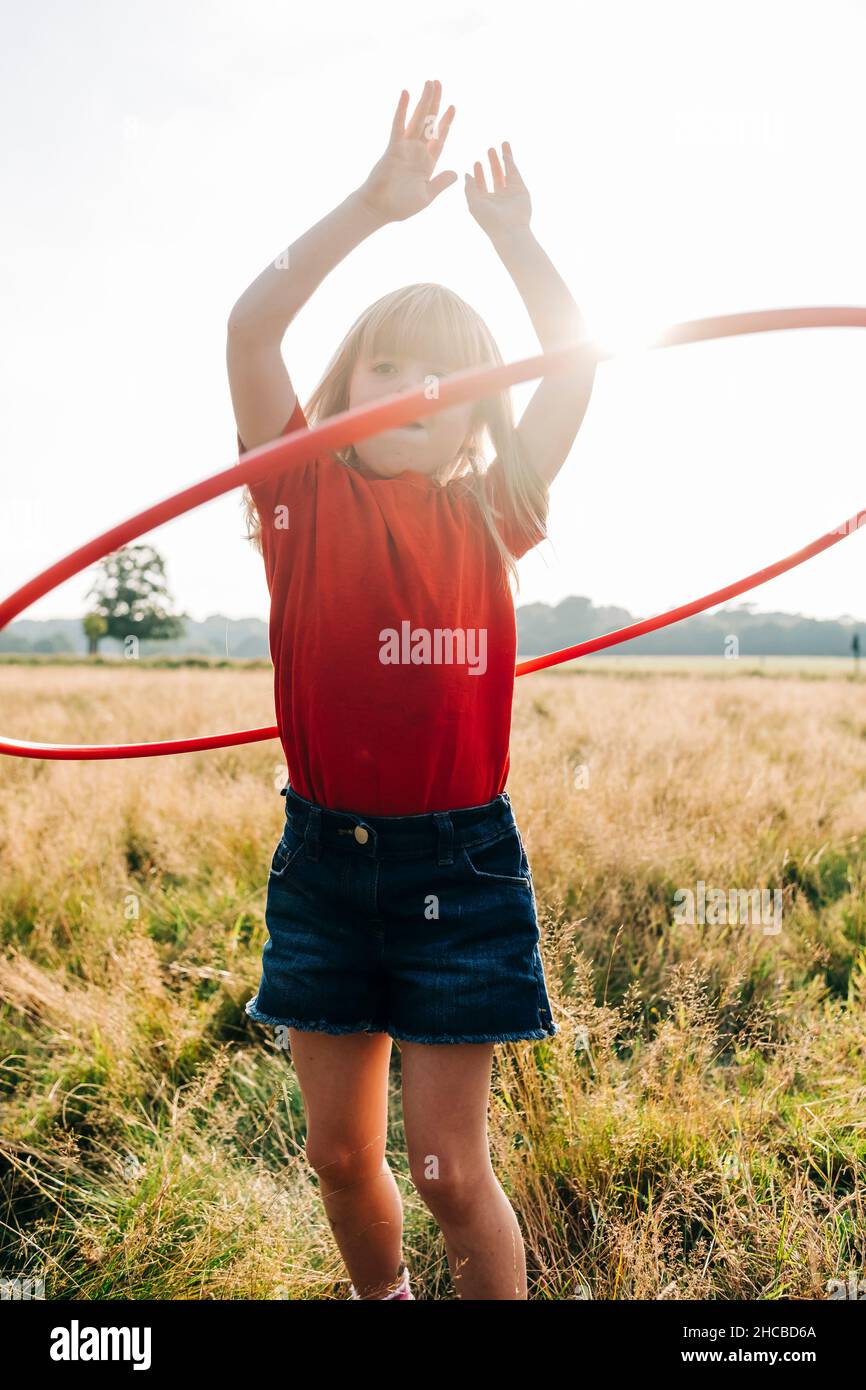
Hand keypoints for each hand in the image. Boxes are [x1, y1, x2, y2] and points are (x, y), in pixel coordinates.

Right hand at [358, 80, 457, 222]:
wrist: (379, 209)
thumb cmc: (400, 207)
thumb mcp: (426, 196)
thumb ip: (441, 183)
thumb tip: (456, 173)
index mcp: (427, 163)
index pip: (439, 138)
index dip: (446, 123)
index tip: (453, 107)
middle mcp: (417, 151)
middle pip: (429, 122)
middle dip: (435, 103)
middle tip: (439, 83)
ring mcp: (405, 147)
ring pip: (418, 119)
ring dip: (424, 100)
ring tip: (430, 82)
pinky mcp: (393, 147)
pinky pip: (399, 125)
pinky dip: (402, 109)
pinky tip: (406, 93)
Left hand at [464, 142, 531, 239]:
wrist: (509, 229)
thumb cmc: (489, 219)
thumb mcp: (473, 203)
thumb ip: (469, 188)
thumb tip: (466, 175)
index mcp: (486, 203)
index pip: (482, 185)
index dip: (479, 174)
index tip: (476, 163)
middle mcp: (499, 198)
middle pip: (495, 176)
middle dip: (492, 163)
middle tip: (489, 149)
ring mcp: (510, 194)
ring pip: (506, 172)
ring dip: (503, 158)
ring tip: (500, 144)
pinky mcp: (521, 190)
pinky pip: (514, 173)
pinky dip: (510, 162)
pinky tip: (505, 153)